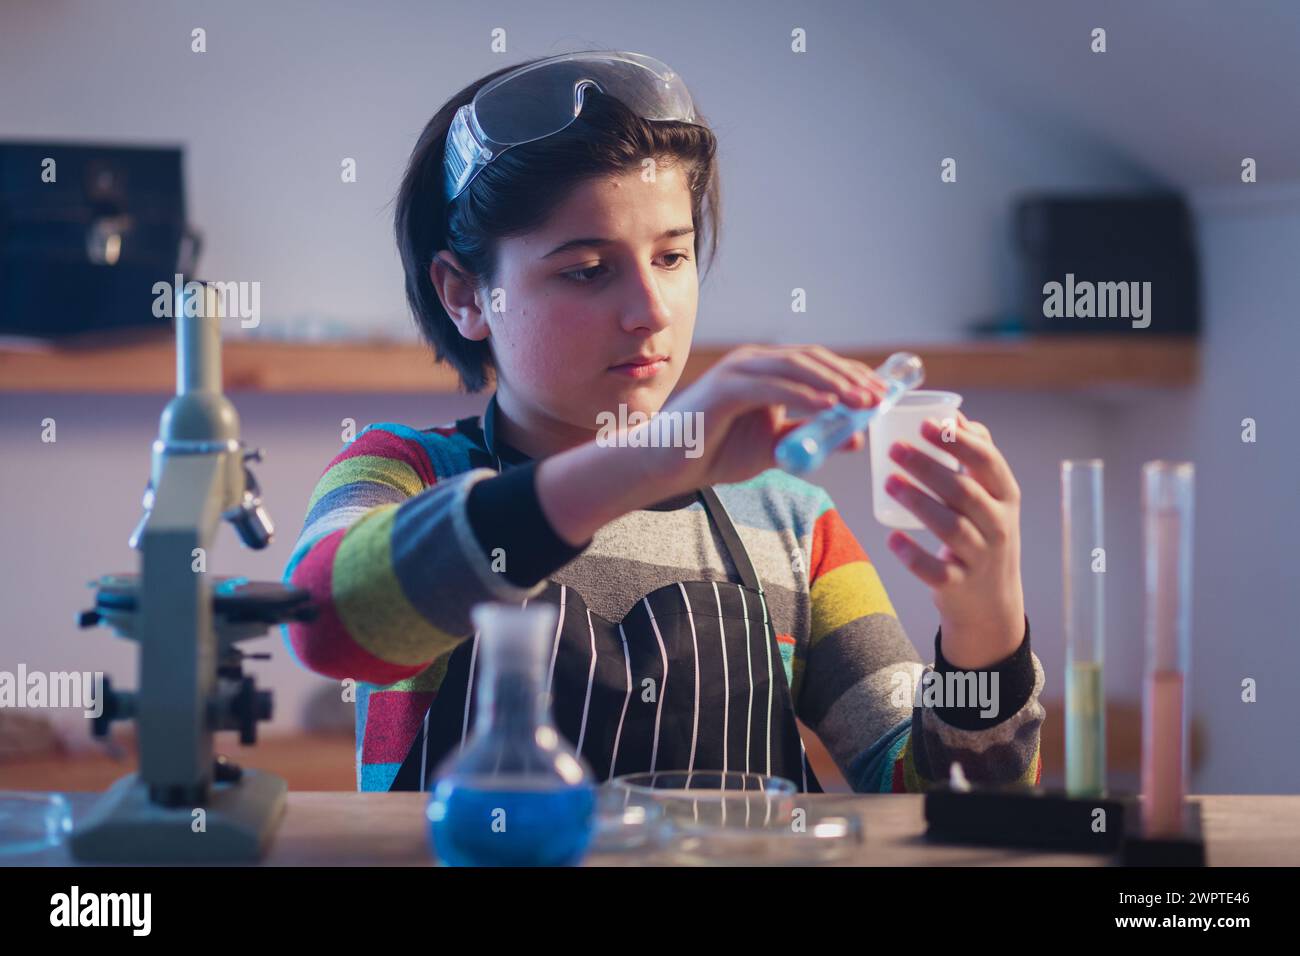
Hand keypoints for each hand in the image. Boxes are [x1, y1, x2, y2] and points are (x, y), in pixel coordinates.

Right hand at [639, 344, 887, 493]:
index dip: (852, 375)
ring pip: (796, 367)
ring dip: (834, 383)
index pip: (817, 364)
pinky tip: (827, 406)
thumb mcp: (774, 447)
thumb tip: (855, 436)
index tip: (883, 393)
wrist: (663, 467)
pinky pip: (772, 387)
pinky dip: (802, 395)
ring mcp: (737, 372)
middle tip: (880, 397)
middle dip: (850, 377)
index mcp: (765, 371)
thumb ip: (810, 437)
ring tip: (862, 402)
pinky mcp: (724, 389)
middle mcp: (753, 363)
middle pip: (812, 359)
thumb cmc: (713, 452)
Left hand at [882, 410, 1025, 668]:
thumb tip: (957, 417)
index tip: (925, 424)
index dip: (957, 441)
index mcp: (1006, 497)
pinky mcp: (958, 586)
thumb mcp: (993, 498)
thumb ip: (977, 457)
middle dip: (927, 467)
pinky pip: (935, 570)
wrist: (992, 603)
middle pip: (963, 492)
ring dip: (917, 502)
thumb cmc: (985, 535)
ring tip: (888, 482)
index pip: (988, 463)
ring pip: (950, 528)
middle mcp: (998, 526)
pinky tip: (892, 537)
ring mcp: (980, 558)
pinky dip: (912, 554)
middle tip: (894, 449)